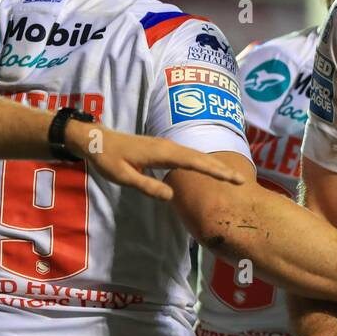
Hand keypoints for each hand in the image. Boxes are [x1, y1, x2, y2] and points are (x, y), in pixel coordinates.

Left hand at [66, 123, 244, 200]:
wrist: (95, 140)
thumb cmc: (106, 158)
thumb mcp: (122, 176)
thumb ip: (146, 185)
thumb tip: (171, 195)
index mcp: (162, 153)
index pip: (195, 163)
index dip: (215, 171)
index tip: (233, 178)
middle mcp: (169, 146)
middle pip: (201, 158)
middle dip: (221, 169)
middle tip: (241, 181)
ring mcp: (167, 146)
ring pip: (196, 156)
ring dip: (214, 165)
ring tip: (231, 176)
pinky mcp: (164, 149)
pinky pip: (189, 156)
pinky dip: (203, 162)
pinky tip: (208, 168)